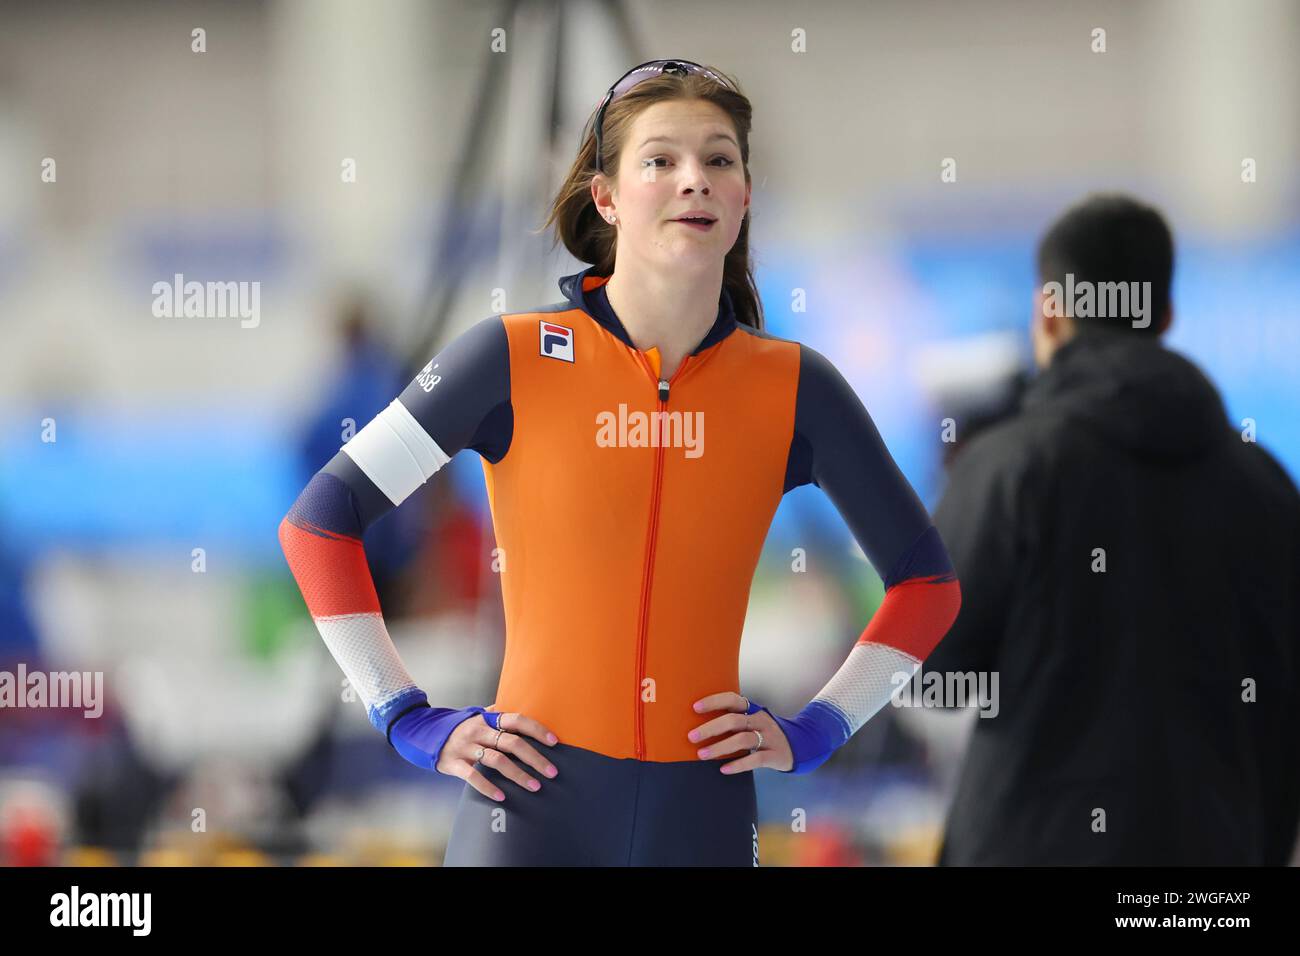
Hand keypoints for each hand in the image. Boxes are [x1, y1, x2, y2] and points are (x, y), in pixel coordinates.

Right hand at [440, 711, 559, 801]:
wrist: (426, 734)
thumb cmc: (462, 728)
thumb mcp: (478, 716)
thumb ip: (499, 713)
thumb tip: (526, 707)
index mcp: (488, 718)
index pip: (516, 720)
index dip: (536, 729)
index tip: (554, 742)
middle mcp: (478, 731)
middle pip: (511, 743)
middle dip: (534, 758)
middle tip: (552, 772)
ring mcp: (466, 747)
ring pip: (496, 760)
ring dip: (518, 774)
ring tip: (534, 786)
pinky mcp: (454, 763)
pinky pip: (473, 776)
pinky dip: (488, 787)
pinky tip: (502, 797)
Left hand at [689, 691, 792, 772]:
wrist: (799, 745)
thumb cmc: (765, 733)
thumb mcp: (752, 721)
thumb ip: (733, 721)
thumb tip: (700, 727)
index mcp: (753, 709)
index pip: (733, 699)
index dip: (714, 701)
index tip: (695, 707)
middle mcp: (760, 720)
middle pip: (734, 720)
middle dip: (710, 728)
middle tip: (692, 737)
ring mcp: (769, 737)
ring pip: (743, 739)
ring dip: (720, 747)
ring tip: (702, 754)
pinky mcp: (775, 755)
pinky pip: (755, 759)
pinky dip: (738, 764)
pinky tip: (724, 769)